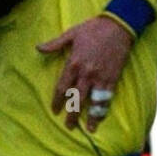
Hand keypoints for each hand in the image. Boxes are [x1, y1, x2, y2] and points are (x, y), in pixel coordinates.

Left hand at [38, 15, 134, 132]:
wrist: (118, 26)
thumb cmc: (93, 28)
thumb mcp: (71, 34)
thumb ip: (54, 44)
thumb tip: (38, 48)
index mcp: (73, 63)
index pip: (62, 88)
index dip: (57, 101)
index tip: (55, 110)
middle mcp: (86, 73)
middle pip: (76, 99)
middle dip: (72, 114)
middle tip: (68, 126)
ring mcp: (100, 77)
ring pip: (93, 101)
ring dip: (91, 116)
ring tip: (89, 129)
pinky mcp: (112, 77)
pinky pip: (108, 97)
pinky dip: (105, 108)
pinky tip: (102, 117)